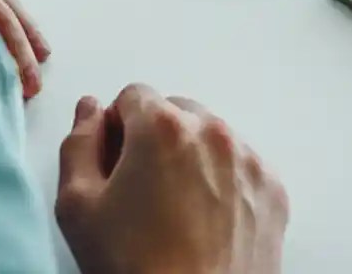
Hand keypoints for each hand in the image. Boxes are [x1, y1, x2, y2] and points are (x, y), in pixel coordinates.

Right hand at [56, 84, 288, 273]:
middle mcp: (213, 133)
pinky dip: (225, 182)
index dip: (118, 128)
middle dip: (156, 139)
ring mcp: (249, 161)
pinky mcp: (273, 190)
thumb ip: (78, 144)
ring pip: (212, 137)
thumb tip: (90, 111)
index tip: (117, 161)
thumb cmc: (138, 270)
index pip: (134, 95)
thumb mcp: (78, 206)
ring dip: (193, 157)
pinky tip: (205, 220)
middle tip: (143, 189)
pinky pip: (242, 166)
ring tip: (176, 210)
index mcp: (163, 128)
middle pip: (176, 111)